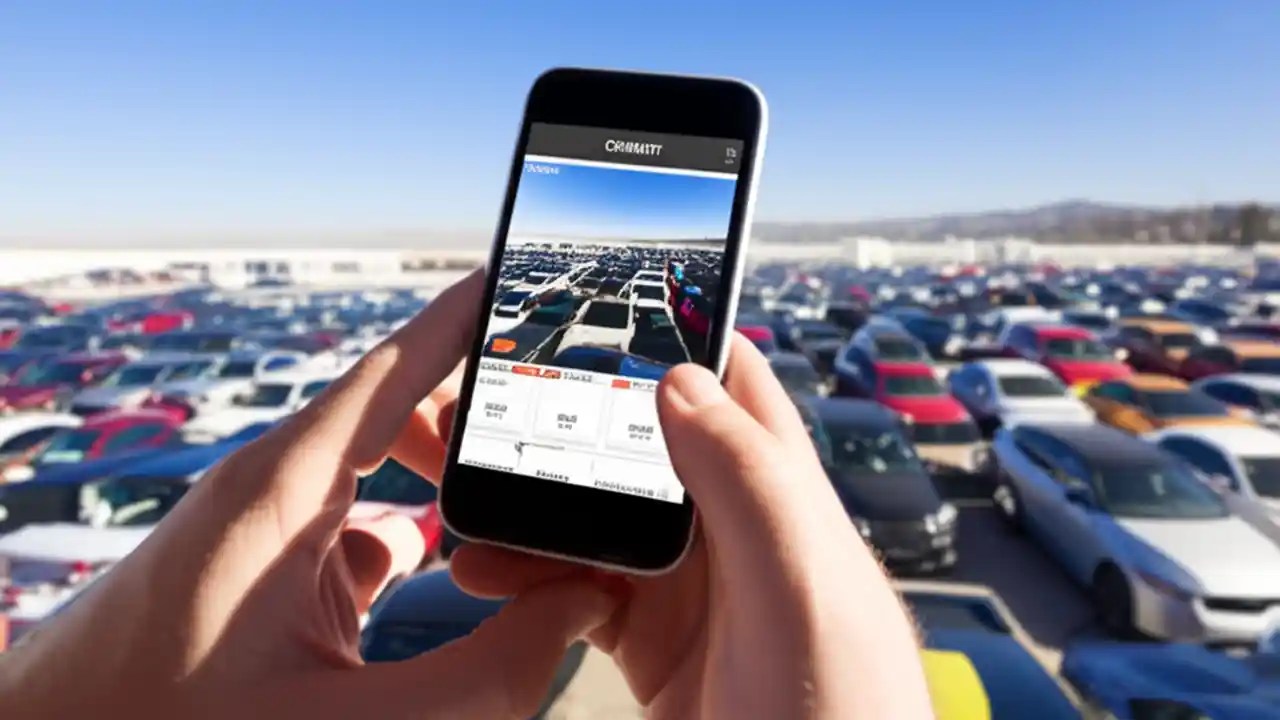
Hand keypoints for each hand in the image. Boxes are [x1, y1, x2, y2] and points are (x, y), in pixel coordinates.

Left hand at [0, 271, 617, 719]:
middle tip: (553, 441)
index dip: (464, 317)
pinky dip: (407, 545)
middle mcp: (271, 492)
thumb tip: (579, 609)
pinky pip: (352, 536)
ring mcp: (261, 534)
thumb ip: (485, 677)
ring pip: (378, 483)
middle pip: (397, 419)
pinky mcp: (259, 577)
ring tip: (522, 523)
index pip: (396, 371)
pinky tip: (443, 585)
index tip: (518, 268)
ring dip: (444, 496)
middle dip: (477, 427)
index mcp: (282, 490)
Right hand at [407, 335, 933, 718]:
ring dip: (528, 501)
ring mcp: (692, 587)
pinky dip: (527, 575)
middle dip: (560, 415)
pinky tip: (487, 575)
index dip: (663, 333)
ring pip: (596, 513)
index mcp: (780, 496)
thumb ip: (751, 486)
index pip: (728, 380)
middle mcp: (734, 530)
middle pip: (639, 441)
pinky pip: (577, 586)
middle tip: (477, 394)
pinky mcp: (655, 639)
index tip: (583, 303)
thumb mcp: (802, 595)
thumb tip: (678, 381)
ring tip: (458, 494)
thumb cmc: (846, 719)